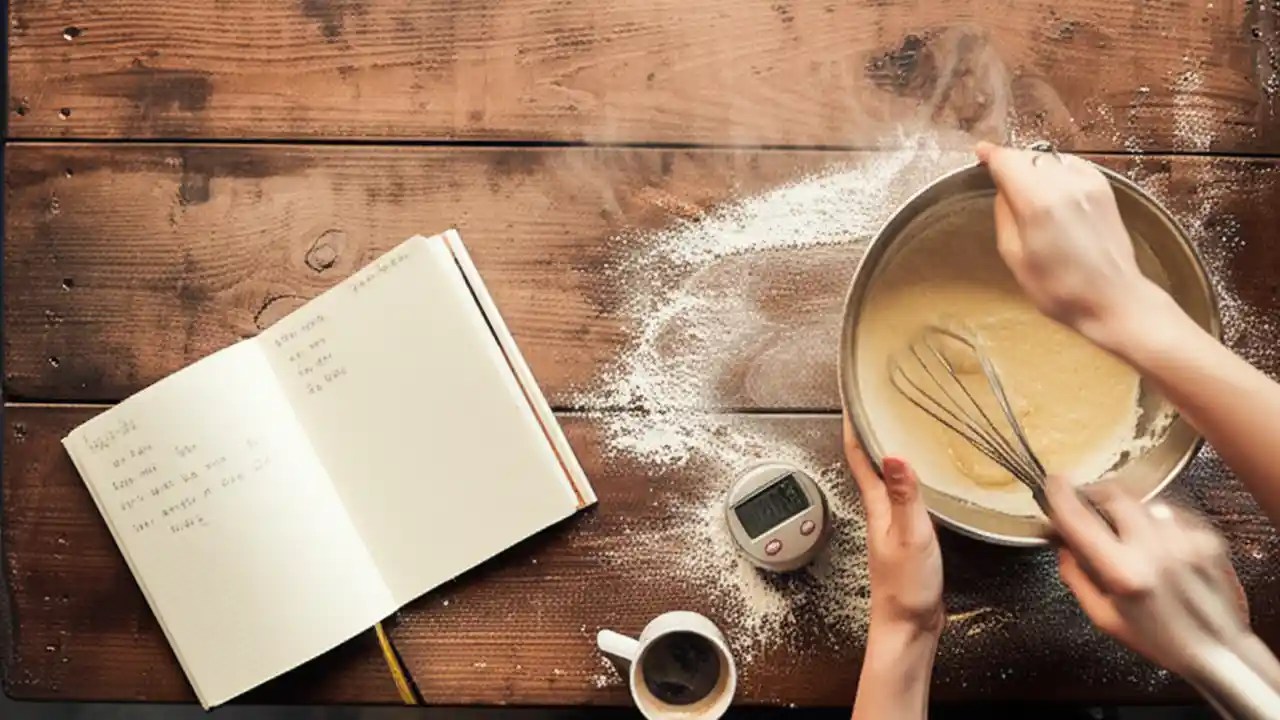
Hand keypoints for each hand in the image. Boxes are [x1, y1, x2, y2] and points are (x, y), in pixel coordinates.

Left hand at [843, 418, 943, 634]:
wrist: (909, 627)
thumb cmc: (906, 588)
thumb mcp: (911, 535)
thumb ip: (904, 495)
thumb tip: (894, 456)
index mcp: (876, 506)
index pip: (859, 456)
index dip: (854, 425)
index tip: (854, 398)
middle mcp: (880, 511)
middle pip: (871, 462)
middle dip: (872, 430)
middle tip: (878, 401)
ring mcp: (892, 523)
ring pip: (887, 479)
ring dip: (889, 452)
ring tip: (899, 427)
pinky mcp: (907, 536)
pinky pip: (904, 497)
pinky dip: (909, 479)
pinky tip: (922, 479)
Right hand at [975, 142, 1168, 348]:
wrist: (1113, 299)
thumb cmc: (1060, 289)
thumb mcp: (1015, 257)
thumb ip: (1004, 215)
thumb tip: (1003, 190)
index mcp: (1039, 203)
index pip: (1007, 161)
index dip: (990, 155)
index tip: (979, 153)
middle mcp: (1066, 184)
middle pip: (1028, 156)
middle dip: (1011, 163)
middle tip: (999, 180)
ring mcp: (1089, 183)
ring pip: (1049, 158)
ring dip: (1033, 167)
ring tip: (1025, 189)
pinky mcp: (1104, 188)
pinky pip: (1071, 166)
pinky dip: (1056, 171)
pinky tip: (1052, 192)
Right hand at [1046, 476, 1254, 678]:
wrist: (1218, 650)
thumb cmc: (1157, 639)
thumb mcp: (1103, 617)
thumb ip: (1075, 576)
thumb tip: (1062, 542)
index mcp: (1123, 573)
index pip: (1081, 519)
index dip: (1060, 496)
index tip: (1052, 483)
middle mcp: (1155, 549)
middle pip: (1114, 495)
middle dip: (1095, 495)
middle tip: (1087, 506)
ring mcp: (1184, 538)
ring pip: (1142, 502)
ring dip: (1127, 512)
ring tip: (1129, 537)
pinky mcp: (1205, 536)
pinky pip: (1169, 514)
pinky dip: (1155, 522)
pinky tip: (1158, 546)